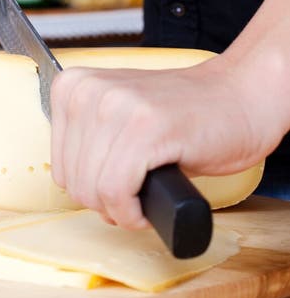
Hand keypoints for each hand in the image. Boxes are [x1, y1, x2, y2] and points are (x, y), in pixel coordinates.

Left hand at [50, 55, 275, 229]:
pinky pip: (116, 192)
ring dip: (120, 210)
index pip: (59, 165)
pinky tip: (148, 207)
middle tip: (135, 195)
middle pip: (73, 181)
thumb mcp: (118, 117)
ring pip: (92, 189)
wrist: (239, 98)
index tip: (115, 185)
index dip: (89, 187)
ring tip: (144, 196)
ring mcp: (117, 106)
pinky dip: (132, 213)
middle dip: (104, 202)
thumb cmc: (185, 114)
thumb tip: (69, 184)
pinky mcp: (145, 128)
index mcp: (74, 84)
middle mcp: (91, 90)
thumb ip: (87, 139)